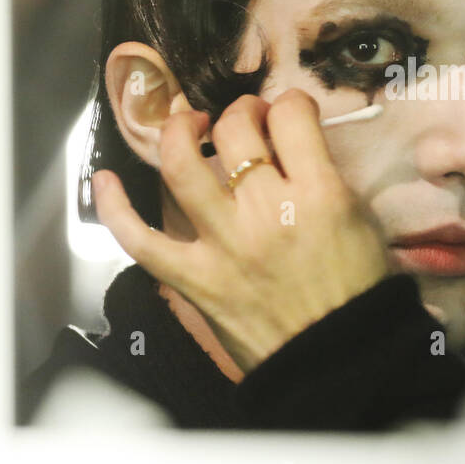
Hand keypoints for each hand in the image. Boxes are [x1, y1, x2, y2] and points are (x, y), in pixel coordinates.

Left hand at [92, 89, 390, 373]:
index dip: (290, 103)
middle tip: (249, 121)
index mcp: (320, 196)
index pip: (291, 117)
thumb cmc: (357, 292)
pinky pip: (140, 240)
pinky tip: (105, 180)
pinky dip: (115, 208)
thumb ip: (325, 178)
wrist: (338, 360)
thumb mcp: (360, 221)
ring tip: (189, 124)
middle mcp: (267, 212)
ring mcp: (224, 245)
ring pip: (181, 166)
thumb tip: (290, 147)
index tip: (289, 112)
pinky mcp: (194, 279)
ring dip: (179, 131)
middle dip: (243, 111)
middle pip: (236, 129)